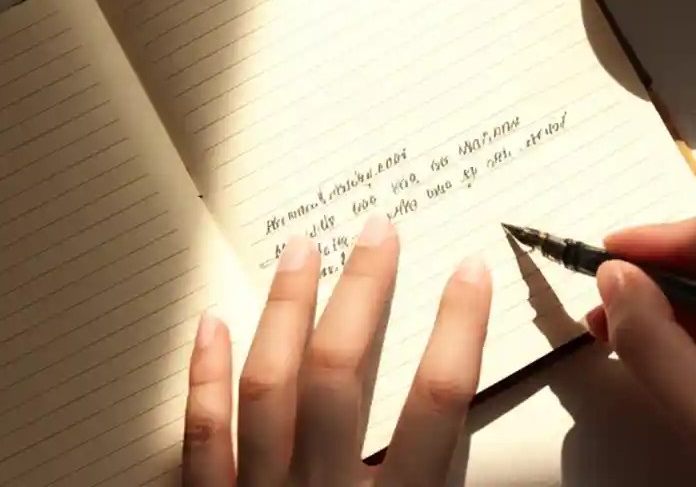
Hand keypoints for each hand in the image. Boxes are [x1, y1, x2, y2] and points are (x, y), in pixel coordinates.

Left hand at [182, 214, 492, 485]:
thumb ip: (450, 474)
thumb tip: (492, 426)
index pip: (435, 403)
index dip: (458, 329)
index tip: (470, 271)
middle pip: (339, 375)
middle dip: (361, 293)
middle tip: (377, 233)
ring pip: (267, 387)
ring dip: (285, 310)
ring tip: (300, 251)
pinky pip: (202, 435)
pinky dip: (204, 374)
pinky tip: (212, 322)